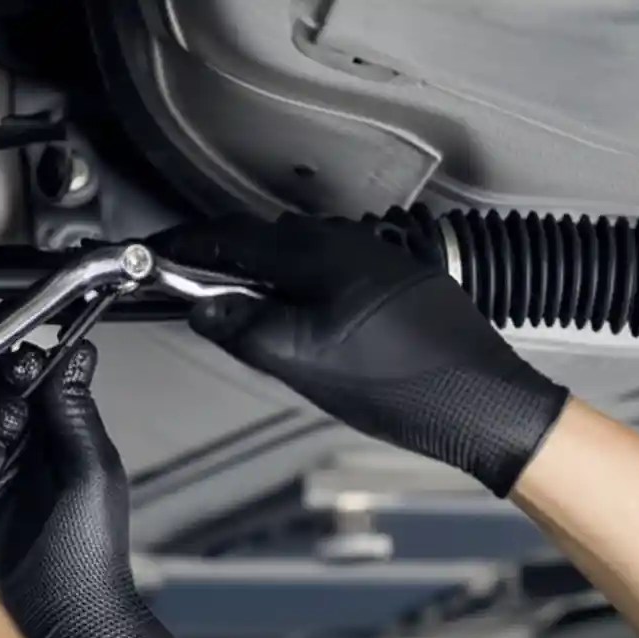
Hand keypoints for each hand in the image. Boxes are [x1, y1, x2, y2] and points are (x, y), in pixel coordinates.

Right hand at [0, 342, 179, 637]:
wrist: (59, 623)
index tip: (21, 377)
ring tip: (0, 461)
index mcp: (58, 437)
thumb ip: (76, 412)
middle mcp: (20, 450)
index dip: (21, 368)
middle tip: (12, 426)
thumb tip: (77, 353)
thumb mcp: (93, 474)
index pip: (30, 377)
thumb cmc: (89, 558)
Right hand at [155, 208, 568, 495]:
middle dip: (221, 257)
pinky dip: (297, 283)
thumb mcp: (305, 361)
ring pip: (299, 253)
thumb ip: (246, 328)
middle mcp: (349, 243)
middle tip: (188, 284)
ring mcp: (377, 259)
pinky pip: (329, 268)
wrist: (483, 400)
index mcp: (319, 253)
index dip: (187, 245)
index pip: (234, 236)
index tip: (154, 252)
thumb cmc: (402, 383)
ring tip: (237, 304)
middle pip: (265, 238)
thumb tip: (202, 307)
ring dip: (261, 271)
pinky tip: (298, 315)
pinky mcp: (396, 282)